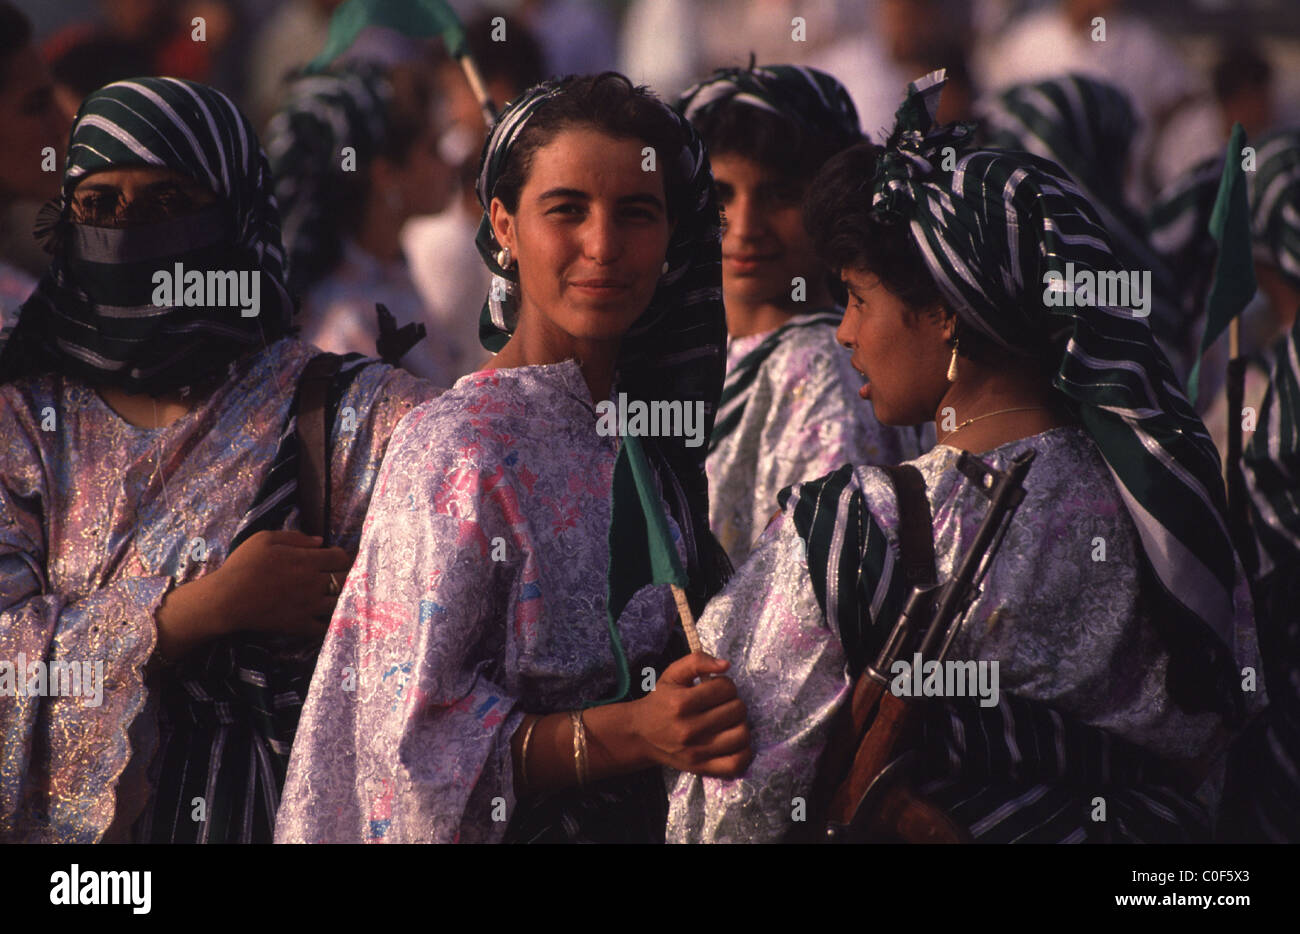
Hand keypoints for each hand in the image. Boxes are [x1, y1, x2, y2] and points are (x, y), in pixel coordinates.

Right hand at [155, 531, 351, 661]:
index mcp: (306, 561)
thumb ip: (296, 537)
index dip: (341, 556)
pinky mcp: (300, 625)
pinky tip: (326, 616)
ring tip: (335, 594)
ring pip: (340, 602)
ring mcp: (308, 606)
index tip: (335, 558)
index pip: (341, 557)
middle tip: (339, 575)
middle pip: (345, 579)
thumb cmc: (242, 565)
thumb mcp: (265, 539)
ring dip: (341, 597)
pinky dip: (330, 622)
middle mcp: (313, 583)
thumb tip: (320, 541)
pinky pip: (325, 627)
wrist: (226, 599)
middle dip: (346, 575)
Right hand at [632, 653, 752, 777]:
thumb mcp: (672, 674)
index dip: (725, 684)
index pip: (726, 688)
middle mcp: (689, 729)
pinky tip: (733, 741)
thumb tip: (726, 665)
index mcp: (681, 703)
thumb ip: (697, 661)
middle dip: (733, 702)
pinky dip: (743, 751)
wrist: (641, 735)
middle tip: (721, 705)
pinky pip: (736, 763)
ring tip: (728, 722)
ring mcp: (697, 752)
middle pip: (737, 710)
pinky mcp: (702, 768)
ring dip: (740, 724)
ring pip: (741, 735)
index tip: (715, 689)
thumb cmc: (660, 702)